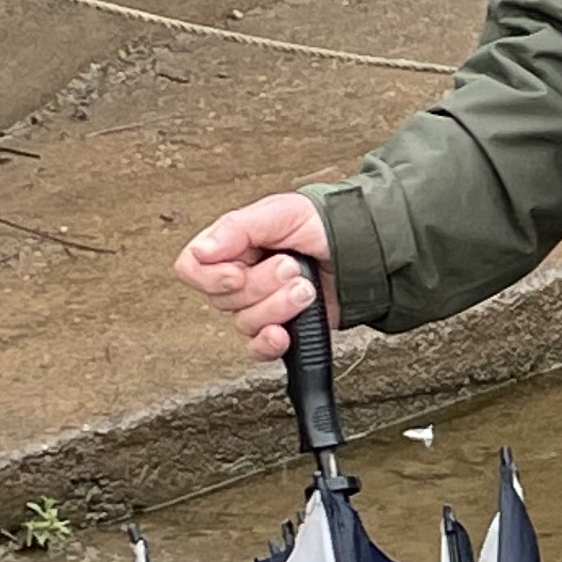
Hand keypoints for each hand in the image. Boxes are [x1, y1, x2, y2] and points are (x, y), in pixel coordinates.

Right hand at [178, 193, 335, 363]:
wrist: (369, 248)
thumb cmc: (326, 224)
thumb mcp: (281, 212)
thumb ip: (237, 228)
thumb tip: (201, 251)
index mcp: (233, 246)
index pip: (192, 268)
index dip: (211, 276)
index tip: (238, 271)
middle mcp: (242, 276)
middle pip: (223, 299)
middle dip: (261, 285)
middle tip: (291, 266)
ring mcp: (262, 304)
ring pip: (244, 322)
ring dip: (278, 306)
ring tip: (307, 288)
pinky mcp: (284, 328)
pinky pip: (258, 349)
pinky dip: (269, 344)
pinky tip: (283, 333)